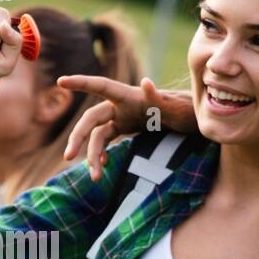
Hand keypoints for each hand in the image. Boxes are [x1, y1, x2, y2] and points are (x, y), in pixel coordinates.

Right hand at [57, 75, 192, 180]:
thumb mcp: (177, 107)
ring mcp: (123, 117)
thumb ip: (160, 98)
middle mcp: (122, 105)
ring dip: (92, 155)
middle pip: (91, 119)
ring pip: (97, 135)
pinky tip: (104, 167)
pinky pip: (106, 140)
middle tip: (68, 157)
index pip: (101, 86)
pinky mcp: (126, 127)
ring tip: (95, 178)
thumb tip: (145, 82)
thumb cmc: (188, 112)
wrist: (196, 122)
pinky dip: (102, 154)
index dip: (80, 83)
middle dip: (78, 138)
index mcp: (131, 97)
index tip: (61, 81)